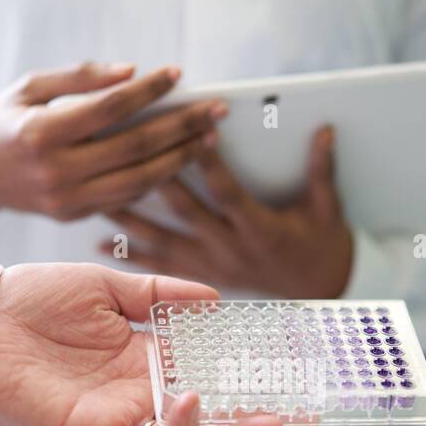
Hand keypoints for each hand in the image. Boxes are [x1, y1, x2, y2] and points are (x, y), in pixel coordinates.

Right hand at [0, 62, 226, 219]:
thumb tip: (130, 72)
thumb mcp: (31, 87)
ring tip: (208, 140)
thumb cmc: (4, 119)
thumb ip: (80, 78)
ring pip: (138, 182)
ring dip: (180, 160)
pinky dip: (156, 182)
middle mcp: (55, 171)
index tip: (178, 74)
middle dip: (180, 127)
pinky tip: (179, 162)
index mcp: (41, 133)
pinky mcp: (74, 217)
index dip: (148, 91)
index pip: (110, 109)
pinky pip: (125, 200)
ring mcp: (66, 200)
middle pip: (134, 148)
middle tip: (214, 112)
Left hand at [0, 262, 307, 425]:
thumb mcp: (107, 288)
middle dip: (261, 424)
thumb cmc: (32, 301)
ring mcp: (121, 423)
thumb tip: (215, 300)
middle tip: (307, 416)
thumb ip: (161, 296)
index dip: (252, 381)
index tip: (293, 375)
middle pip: (213, 423)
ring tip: (274, 422)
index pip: (212, 378)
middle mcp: (140, 399)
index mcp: (145, 363)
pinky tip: (196, 403)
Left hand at [101, 126, 352, 297]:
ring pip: (163, 239)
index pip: (229, 192)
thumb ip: (321, 170)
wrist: (317, 293)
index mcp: (260, 229)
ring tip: (98, 197)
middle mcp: (230, 249)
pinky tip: (102, 242)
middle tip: (128, 153)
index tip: (197, 131)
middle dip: (158, 179)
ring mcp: (212, 266)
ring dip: (129, 218)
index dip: (213, 163)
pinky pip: (160, 267)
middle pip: (186, 212)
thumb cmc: (321, 247)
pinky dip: (130, 254)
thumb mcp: (327, 210)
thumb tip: (325, 131)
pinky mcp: (201, 276)